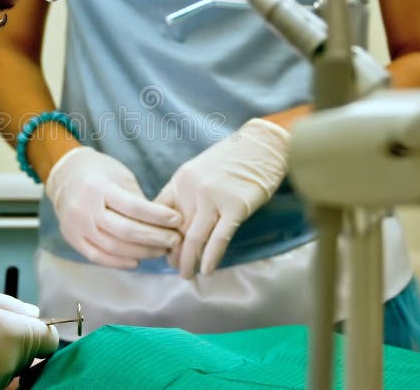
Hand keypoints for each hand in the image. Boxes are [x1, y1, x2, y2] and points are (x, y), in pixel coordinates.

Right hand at [45, 146, 182, 268]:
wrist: (65, 175)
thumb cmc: (100, 172)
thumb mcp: (120, 176)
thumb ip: (137, 200)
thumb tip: (163, 224)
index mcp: (99, 187)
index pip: (134, 207)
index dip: (158, 217)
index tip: (177, 220)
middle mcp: (85, 208)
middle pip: (125, 231)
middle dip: (155, 238)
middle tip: (175, 240)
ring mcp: (77, 226)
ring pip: (113, 248)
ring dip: (142, 252)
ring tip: (161, 250)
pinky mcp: (72, 238)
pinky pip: (97, 256)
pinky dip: (119, 262)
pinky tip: (138, 261)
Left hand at [155, 119, 289, 277]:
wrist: (263, 146)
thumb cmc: (232, 161)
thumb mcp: (200, 172)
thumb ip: (186, 194)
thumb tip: (175, 224)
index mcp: (180, 180)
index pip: (158, 212)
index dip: (156, 234)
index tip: (158, 249)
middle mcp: (192, 189)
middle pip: (175, 229)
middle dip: (172, 253)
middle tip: (173, 267)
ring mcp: (214, 197)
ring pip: (194, 238)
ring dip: (189, 261)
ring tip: (187, 274)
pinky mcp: (236, 207)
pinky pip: (219, 238)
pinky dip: (211, 257)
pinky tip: (208, 270)